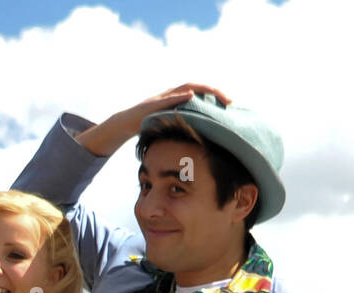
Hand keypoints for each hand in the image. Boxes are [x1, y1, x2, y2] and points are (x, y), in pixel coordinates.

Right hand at [77, 83, 231, 156]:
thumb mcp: (167, 128)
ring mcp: (162, 97)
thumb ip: (180, 129)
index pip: (200, 94)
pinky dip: (180, 96)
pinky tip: (191, 96)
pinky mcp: (153, 103)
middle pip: (197, 88)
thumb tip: (197, 144)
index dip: (214, 97)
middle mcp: (172, 94)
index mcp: (177, 100)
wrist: (124, 124)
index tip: (229, 105)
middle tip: (230, 100)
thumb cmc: (146, 126)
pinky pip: (169, 97)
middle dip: (214, 92)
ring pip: (186, 87)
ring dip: (202, 89)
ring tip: (216, 92)